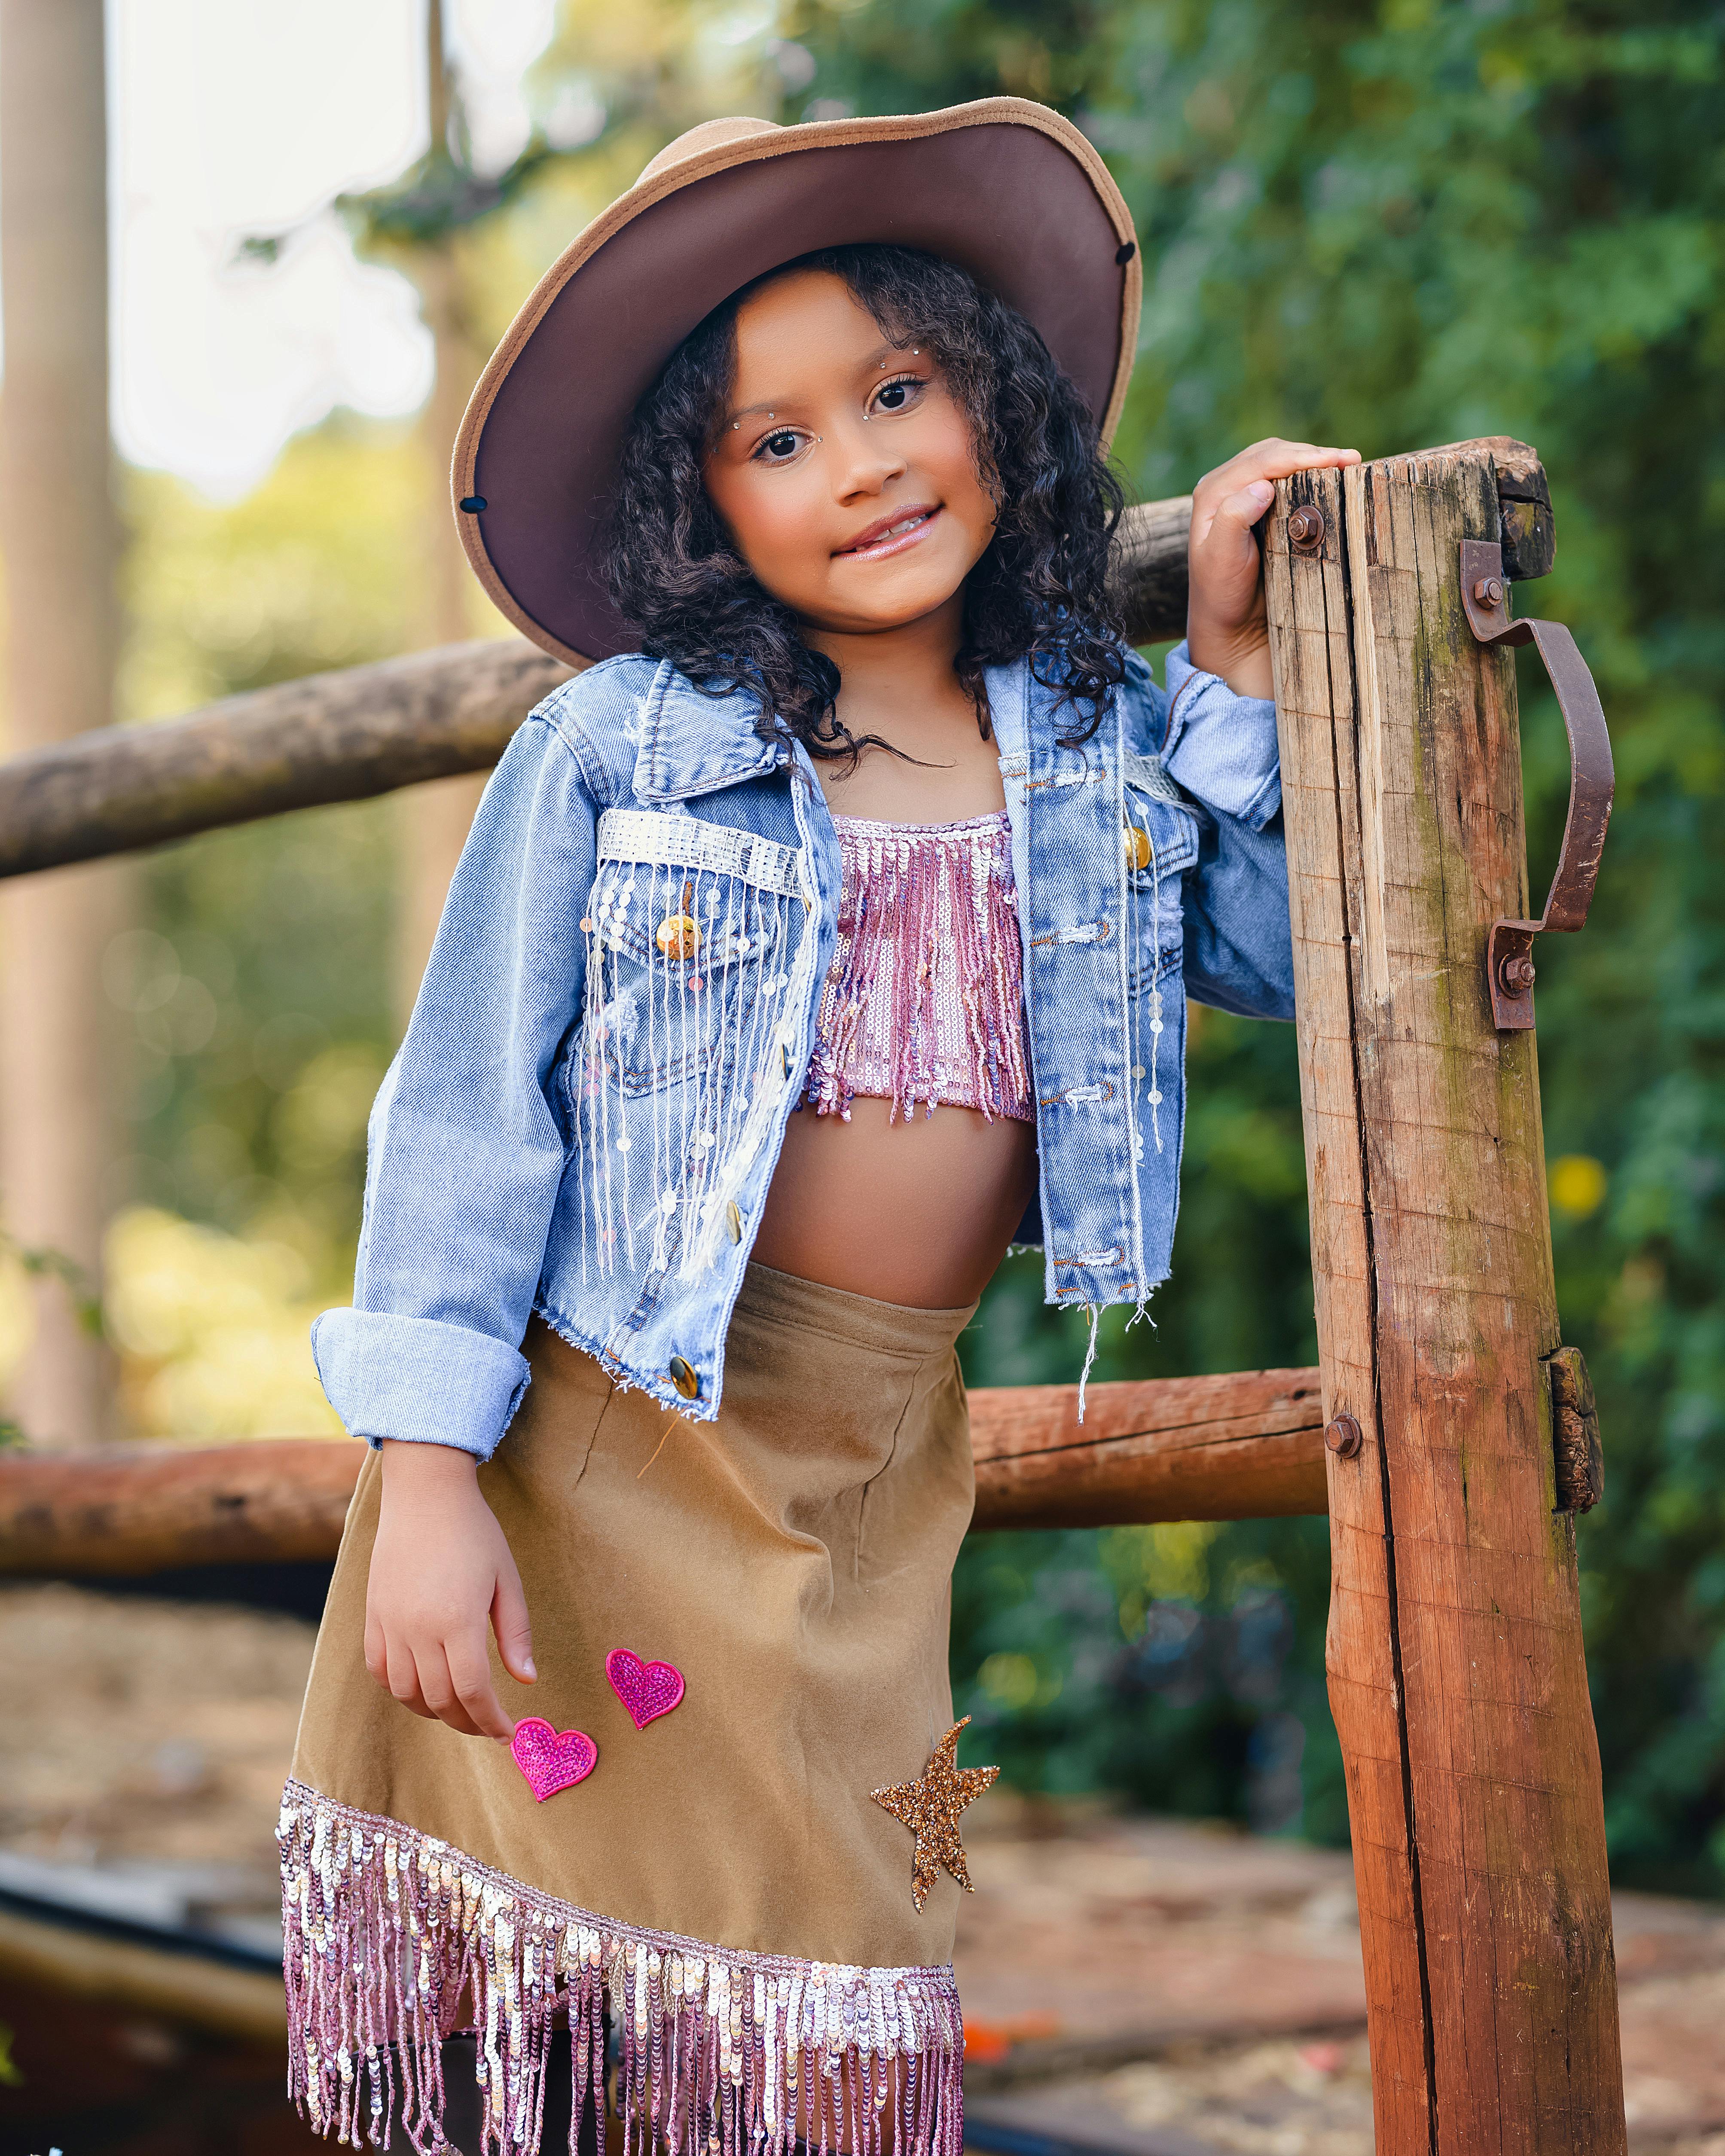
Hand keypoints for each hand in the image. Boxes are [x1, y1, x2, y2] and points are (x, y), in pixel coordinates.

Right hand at [364, 1440, 535, 1738]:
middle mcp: (418, 1629)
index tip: (508, 1733)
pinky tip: (421, 1689)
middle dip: (467, 1722)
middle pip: (439, 1699)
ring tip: (458, 1711)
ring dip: (433, 1711)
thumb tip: (526, 1680)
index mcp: (457, 1621)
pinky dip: (399, 1690)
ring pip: (406, 1692)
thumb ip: (515, 1633)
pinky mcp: (372, 1616)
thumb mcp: (506, 1579)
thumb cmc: (474, 1533)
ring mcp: (390, 1624)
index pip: (472, 1692)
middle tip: (488, 1726)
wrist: (424, 1494)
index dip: (490, 1720)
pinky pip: (379, 1670)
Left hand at [1186, 438, 1361, 699]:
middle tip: (1350, 460)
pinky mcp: (1255, 504)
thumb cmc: (1223, 594)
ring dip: (1311, 459)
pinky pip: (1283, 476)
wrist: (1228, 621)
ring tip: (1346, 464)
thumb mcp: (1222, 559)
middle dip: (1311, 454)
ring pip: (1279, 460)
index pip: (1260, 462)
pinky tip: (1330, 475)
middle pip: (1272, 454)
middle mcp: (1223, 486)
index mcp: (1212, 493)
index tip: (1336, 460)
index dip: (1300, 458)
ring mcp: (1239, 493)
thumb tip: (1262, 486)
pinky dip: (1307, 472)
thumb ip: (1234, 519)